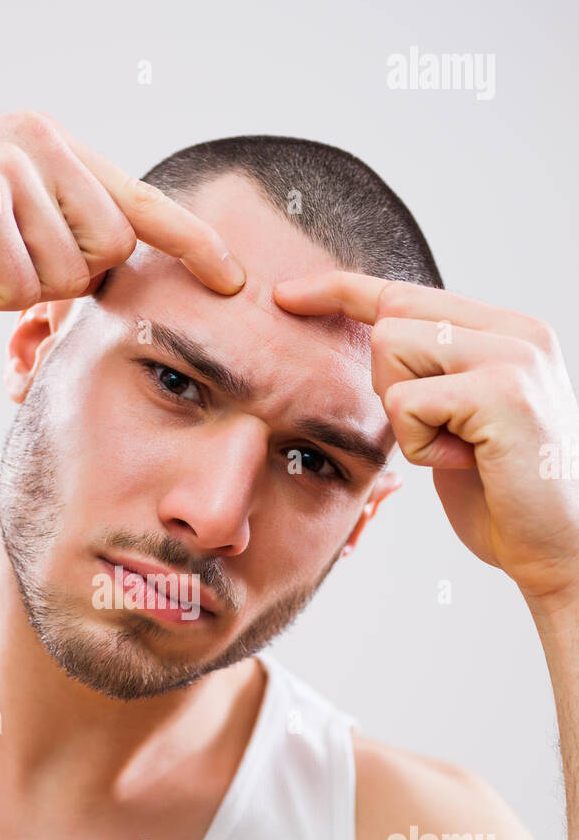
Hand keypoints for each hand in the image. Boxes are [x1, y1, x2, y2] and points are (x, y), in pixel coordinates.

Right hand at [0, 110, 245, 309]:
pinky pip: (18, 283)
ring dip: (13, 289)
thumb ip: (52, 228)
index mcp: (51, 145)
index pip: (138, 198)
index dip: (191, 242)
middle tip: (1, 266)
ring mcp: (14, 166)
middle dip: (65, 282)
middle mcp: (42, 144)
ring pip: (66, 275)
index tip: (233, 277)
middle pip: (111, 251)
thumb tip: (100, 277)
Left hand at [273, 271, 578, 608]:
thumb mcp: (461, 419)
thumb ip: (433, 373)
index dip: (340, 290)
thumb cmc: (502, 496)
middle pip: (391, 319)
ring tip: (457, 448)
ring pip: (392, 348)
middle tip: (437, 434)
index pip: (407, 291)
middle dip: (388, 385)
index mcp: (507, 329)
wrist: (558, 549)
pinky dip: (420, 445)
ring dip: (406, 417)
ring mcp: (514, 355)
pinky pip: (407, 401)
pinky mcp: (501, 392)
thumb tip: (377, 341)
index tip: (287, 295)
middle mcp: (517, 330)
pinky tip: (465, 463)